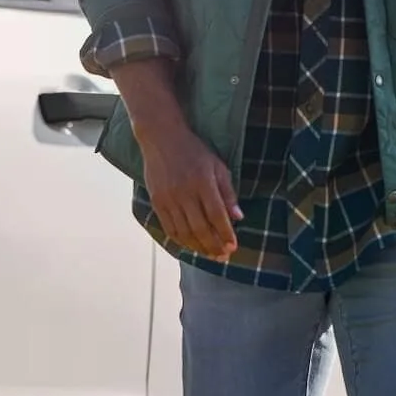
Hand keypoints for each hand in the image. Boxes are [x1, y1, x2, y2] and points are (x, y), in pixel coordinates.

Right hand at [140, 124, 241, 258]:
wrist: (161, 138)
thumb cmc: (194, 151)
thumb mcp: (217, 166)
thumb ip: (228, 192)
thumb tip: (238, 217)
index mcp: (203, 182)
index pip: (216, 215)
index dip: (225, 233)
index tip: (233, 246)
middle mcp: (184, 193)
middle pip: (200, 228)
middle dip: (213, 245)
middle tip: (223, 256)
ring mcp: (168, 199)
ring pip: (184, 232)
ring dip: (198, 247)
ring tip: (209, 255)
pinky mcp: (157, 202)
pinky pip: (169, 228)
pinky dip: (180, 241)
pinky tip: (190, 246)